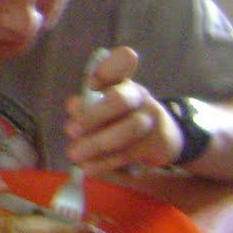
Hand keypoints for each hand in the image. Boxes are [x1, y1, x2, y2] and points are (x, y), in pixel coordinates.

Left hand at [65, 46, 180, 172]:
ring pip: (129, 130)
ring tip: (74, 154)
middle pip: (121, 100)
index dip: (108, 69)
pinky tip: (88, 167)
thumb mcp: (103, 106)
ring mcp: (150, 121)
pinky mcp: (154, 146)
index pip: (119, 65)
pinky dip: (106, 162)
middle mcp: (139, 97)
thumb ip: (85, 104)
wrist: (161, 137)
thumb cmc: (121, 117)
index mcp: (123, 82)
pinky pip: (130, 154)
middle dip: (95, 115)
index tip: (91, 83)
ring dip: (98, 143)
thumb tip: (74, 107)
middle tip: (71, 130)